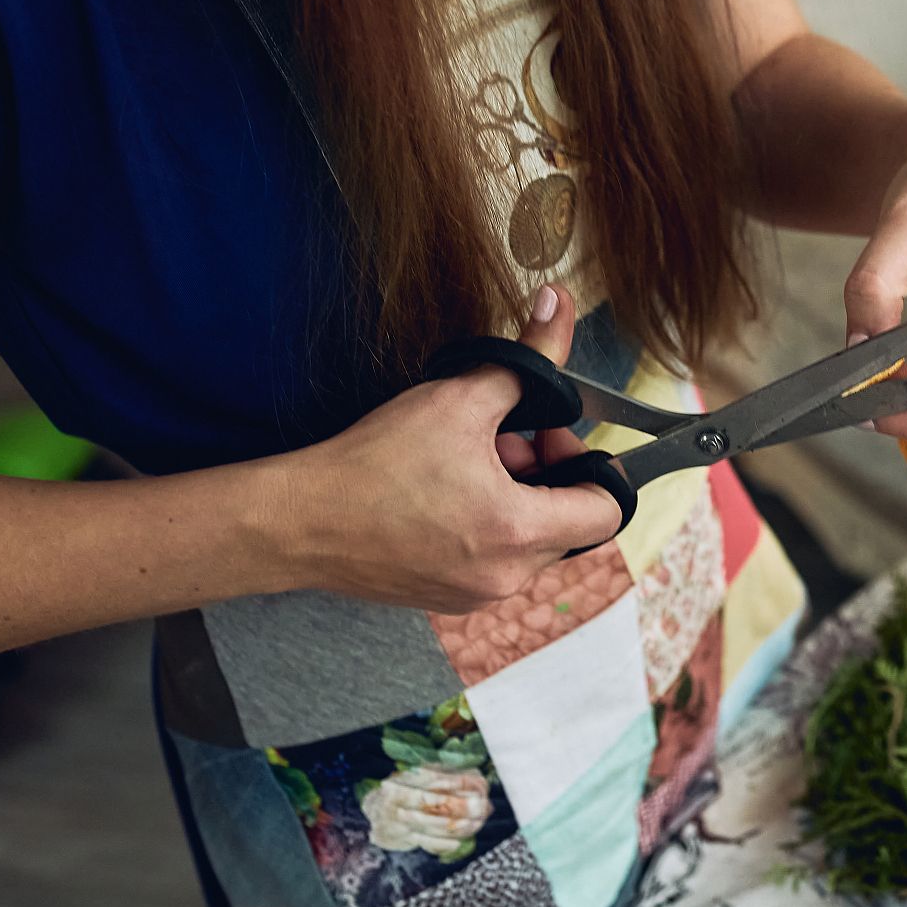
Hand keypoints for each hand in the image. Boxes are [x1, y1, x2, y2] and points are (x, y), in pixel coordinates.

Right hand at [272, 283, 622, 612]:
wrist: (299, 521)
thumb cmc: (372, 465)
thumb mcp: (457, 399)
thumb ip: (525, 360)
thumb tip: (560, 308)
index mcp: (518, 533)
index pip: (606, 511)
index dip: (589, 464)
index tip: (548, 435)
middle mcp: (505, 578)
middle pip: (568, 524)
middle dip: (545, 476)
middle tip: (499, 442)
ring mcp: (475, 595)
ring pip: (529, 543)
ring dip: (514, 499)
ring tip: (464, 466)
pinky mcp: (446, 599)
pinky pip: (492, 561)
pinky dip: (484, 526)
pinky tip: (442, 495)